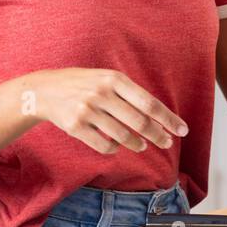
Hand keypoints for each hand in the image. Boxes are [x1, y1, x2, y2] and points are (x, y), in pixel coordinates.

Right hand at [27, 68, 187, 154]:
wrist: (44, 90)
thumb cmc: (84, 84)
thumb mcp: (107, 78)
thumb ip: (130, 93)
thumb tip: (158, 115)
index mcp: (114, 79)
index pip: (149, 103)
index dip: (168, 119)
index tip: (181, 130)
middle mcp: (102, 94)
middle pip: (140, 122)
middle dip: (158, 135)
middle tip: (167, 142)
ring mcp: (88, 110)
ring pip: (123, 136)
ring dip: (137, 144)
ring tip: (142, 145)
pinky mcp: (76, 126)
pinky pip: (104, 145)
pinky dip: (114, 149)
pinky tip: (117, 146)